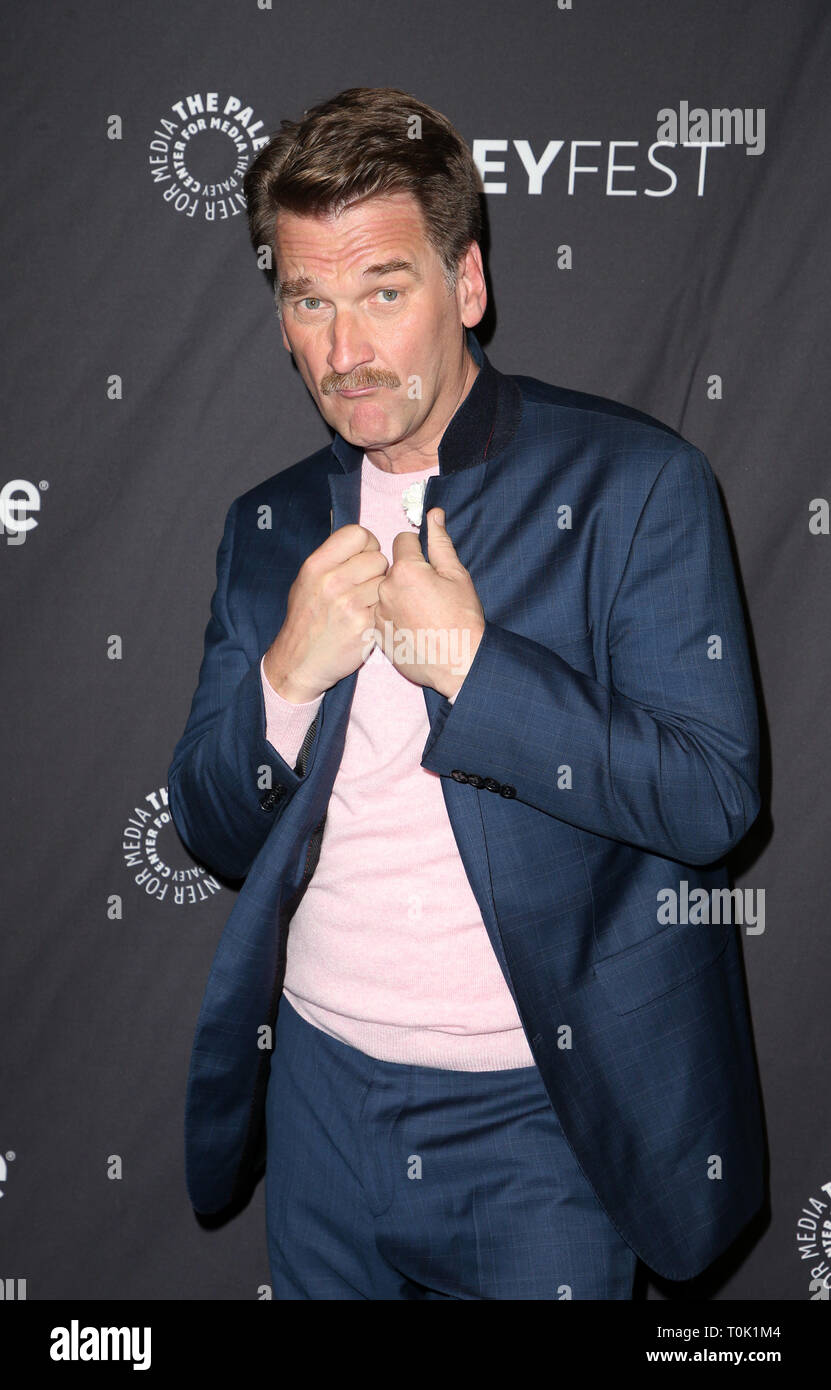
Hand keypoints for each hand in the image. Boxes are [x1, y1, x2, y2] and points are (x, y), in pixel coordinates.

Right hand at [263, 524, 387, 700]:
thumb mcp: (306, 582)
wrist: (299, 662)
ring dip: (381, 592)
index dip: (367, 545)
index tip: (364, 558)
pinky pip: (387, 605)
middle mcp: (331, 582)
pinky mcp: (365, 625)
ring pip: (386, 582)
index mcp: (316, 565)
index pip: (357, 534)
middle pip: (378, 557)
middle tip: (364, 587)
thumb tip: (364, 540)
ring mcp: (349, 604)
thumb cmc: (307, 620)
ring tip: (364, 604)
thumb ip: (332, 559)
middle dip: (376, 571)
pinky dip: (382, 612)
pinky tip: (367, 620)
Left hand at [373, 507, 484, 697]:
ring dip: (398, 594)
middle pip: (392, 567)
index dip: (418, 549)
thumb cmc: (463, 619)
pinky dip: (393, 615)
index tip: (430, 566)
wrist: (459, 664)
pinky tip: (412, 626)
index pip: (402, 541)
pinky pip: (380, 613)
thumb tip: (433, 513)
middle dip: (407, 573)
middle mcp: (385, 589)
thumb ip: (440, 542)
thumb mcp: (457, 576)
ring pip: (384, 590)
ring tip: (421, 613)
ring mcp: (378, 613)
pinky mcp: (376, 633)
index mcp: (406, 570)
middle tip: (429, 594)